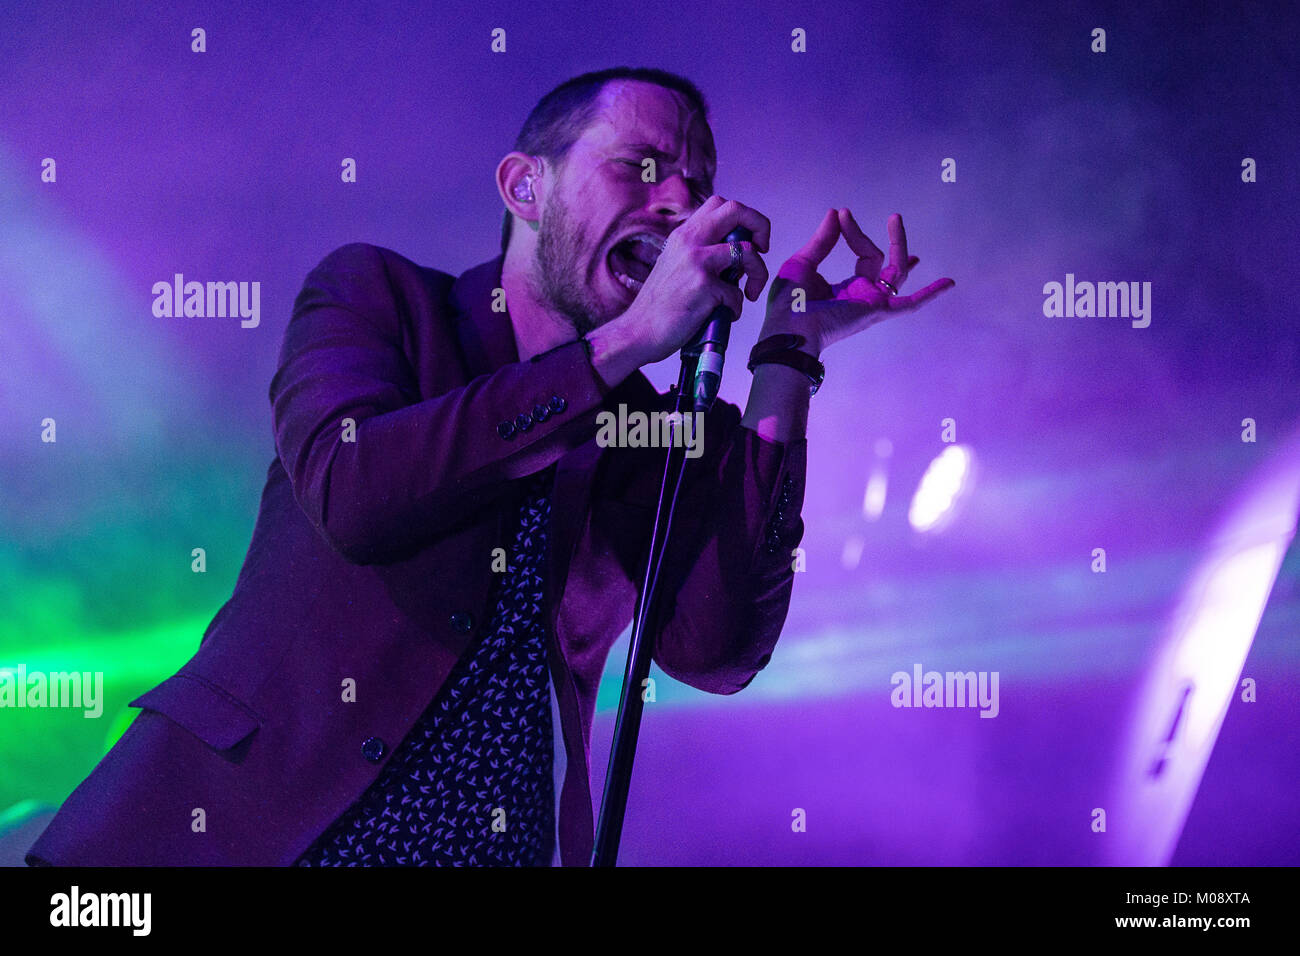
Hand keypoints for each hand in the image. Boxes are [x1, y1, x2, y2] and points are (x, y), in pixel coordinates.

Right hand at [612, 194, 770, 366]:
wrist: (637, 331)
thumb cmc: (658, 306)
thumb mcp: (674, 266)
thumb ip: (700, 254)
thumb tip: (736, 259)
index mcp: (683, 235)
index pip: (720, 205)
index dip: (743, 219)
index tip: (749, 241)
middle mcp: (689, 241)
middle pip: (736, 210)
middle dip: (761, 227)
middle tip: (763, 250)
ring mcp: (696, 261)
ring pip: (748, 252)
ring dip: (758, 273)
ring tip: (750, 292)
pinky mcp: (704, 286)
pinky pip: (737, 293)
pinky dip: (735, 308)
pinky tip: (722, 316)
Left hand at [764, 208, 953, 351]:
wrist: (789, 325)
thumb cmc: (789, 303)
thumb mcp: (803, 262)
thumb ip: (822, 240)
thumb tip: (835, 213)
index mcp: (846, 289)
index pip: (863, 255)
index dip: (854, 233)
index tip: (842, 214)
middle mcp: (863, 296)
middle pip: (878, 259)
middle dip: (867, 237)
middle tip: (862, 216)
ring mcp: (872, 303)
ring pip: (896, 271)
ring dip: (897, 244)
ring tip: (894, 219)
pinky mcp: (877, 310)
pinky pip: (910, 303)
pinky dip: (930, 294)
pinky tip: (949, 282)